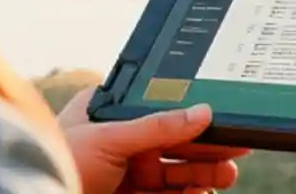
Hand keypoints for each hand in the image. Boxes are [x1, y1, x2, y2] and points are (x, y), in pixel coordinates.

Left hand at [56, 88, 249, 193]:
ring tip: (228, 175)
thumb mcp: (110, 137)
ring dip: (203, 173)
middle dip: (206, 147)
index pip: (159, 110)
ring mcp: (124, 174)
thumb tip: (203, 112)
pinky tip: (203, 193)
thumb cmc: (58, 161)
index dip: (191, 115)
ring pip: (174, 173)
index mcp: (108, 114)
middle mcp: (118, 142)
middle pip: (172, 143)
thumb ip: (159, 126)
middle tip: (237, 149)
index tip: (223, 118)